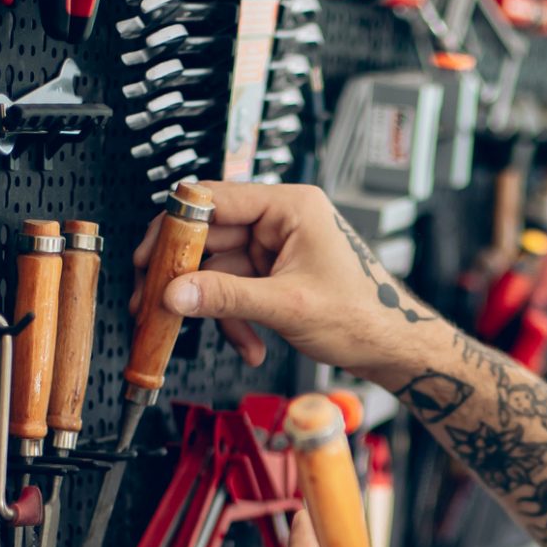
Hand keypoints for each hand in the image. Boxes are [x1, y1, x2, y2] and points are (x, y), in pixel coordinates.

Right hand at [131, 182, 442, 383]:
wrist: (393, 346)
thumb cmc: (364, 315)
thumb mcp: (288, 306)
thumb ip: (226, 298)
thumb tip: (176, 293)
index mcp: (291, 207)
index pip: (215, 199)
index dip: (177, 228)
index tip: (152, 257)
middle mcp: (282, 220)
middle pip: (211, 238)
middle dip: (188, 278)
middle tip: (158, 303)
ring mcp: (277, 248)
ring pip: (220, 270)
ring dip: (218, 310)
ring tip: (228, 338)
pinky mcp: (276, 274)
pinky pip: (236, 290)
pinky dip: (236, 319)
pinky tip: (251, 344)